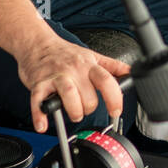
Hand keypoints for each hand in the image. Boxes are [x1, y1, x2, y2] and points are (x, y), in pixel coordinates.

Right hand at [15, 34, 129, 133]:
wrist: (37, 44)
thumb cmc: (64, 53)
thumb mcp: (91, 56)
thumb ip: (111, 66)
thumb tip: (130, 72)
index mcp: (88, 65)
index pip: (107, 81)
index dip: (115, 99)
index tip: (115, 111)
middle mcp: (73, 70)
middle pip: (88, 97)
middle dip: (89, 109)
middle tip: (84, 107)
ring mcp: (55, 77)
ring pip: (69, 97)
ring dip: (74, 112)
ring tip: (73, 113)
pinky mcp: (38, 84)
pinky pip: (39, 101)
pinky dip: (40, 115)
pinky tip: (43, 124)